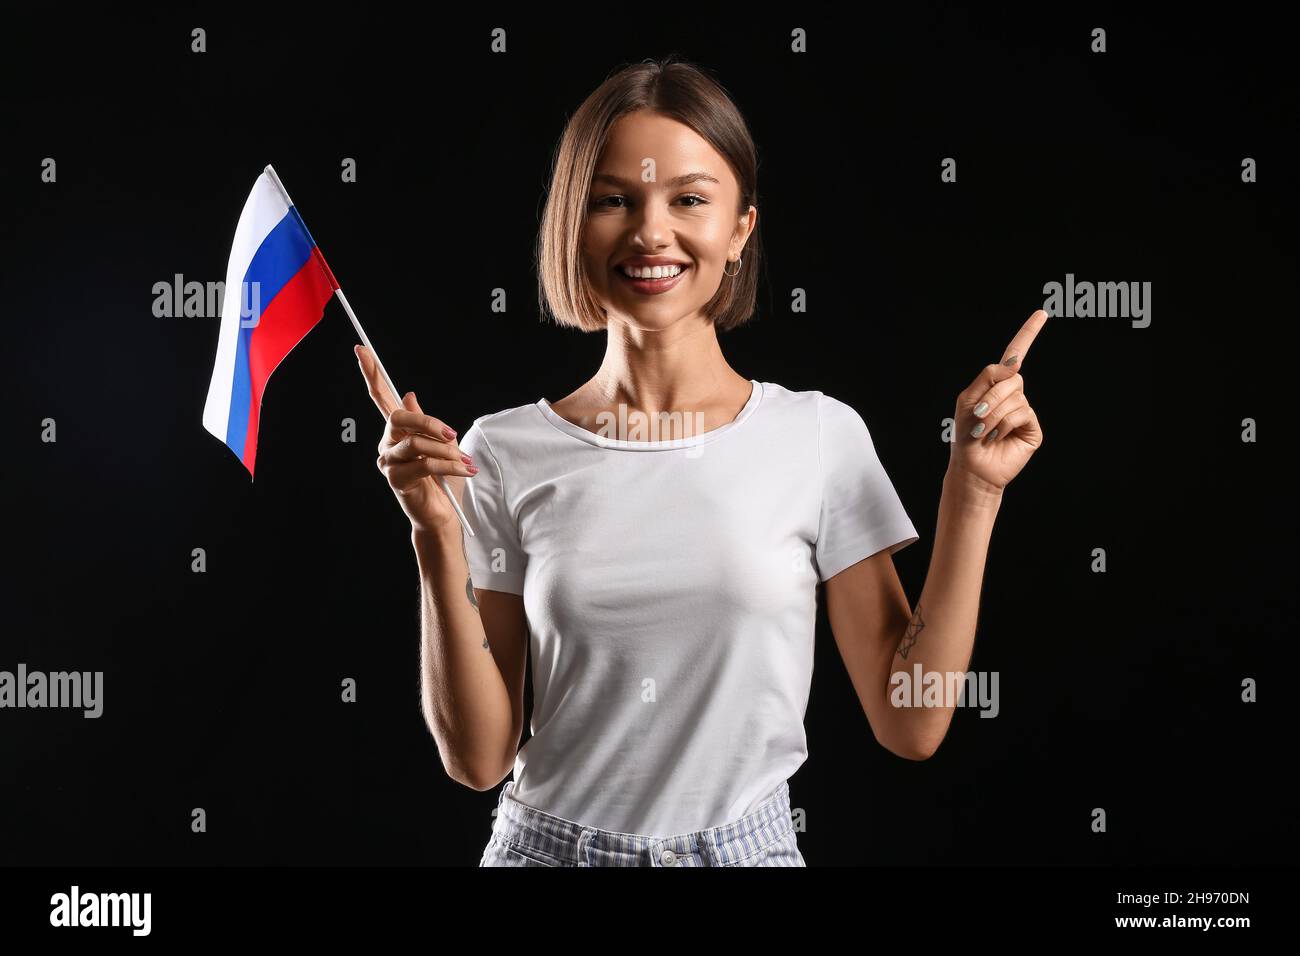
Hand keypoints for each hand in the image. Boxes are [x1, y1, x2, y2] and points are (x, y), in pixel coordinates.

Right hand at [354, 344, 475, 535]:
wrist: (442, 515)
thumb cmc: (441, 480)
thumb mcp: (439, 445)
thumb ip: (423, 422)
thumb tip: (408, 394)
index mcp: (397, 431)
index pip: (381, 398)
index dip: (372, 374)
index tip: (361, 348)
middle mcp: (386, 444)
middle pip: (400, 418)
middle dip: (429, 423)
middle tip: (452, 434)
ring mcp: (388, 462)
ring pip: (416, 443)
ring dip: (446, 452)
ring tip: (463, 462)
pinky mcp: (396, 481)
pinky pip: (425, 464)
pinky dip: (449, 466)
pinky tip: (464, 470)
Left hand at [948, 309, 1046, 494]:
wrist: (972, 466)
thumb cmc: (966, 434)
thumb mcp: (968, 400)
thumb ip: (987, 377)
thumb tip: (1012, 363)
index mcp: (997, 384)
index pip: (1016, 354)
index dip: (1028, 334)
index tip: (1042, 314)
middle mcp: (1014, 394)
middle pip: (1012, 379)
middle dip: (991, 397)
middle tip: (979, 417)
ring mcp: (1025, 411)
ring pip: (1015, 398)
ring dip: (994, 414)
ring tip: (985, 431)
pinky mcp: (1033, 428)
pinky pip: (1022, 413)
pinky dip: (1005, 424)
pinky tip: (997, 436)